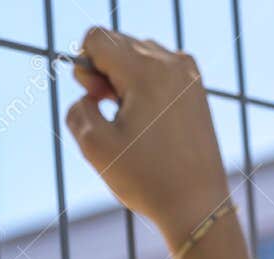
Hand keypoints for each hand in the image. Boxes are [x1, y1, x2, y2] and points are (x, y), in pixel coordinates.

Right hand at [66, 28, 230, 247]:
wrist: (196, 205)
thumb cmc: (146, 179)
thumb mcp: (94, 147)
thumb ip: (78, 109)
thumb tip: (88, 94)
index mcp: (145, 71)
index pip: (97, 38)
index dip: (84, 67)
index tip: (95, 100)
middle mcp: (171, 62)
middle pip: (118, 42)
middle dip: (103, 72)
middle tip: (110, 113)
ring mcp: (187, 72)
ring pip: (138, 53)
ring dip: (123, 79)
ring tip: (129, 118)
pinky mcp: (196, 87)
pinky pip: (159, 68)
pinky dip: (144, 85)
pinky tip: (146, 118)